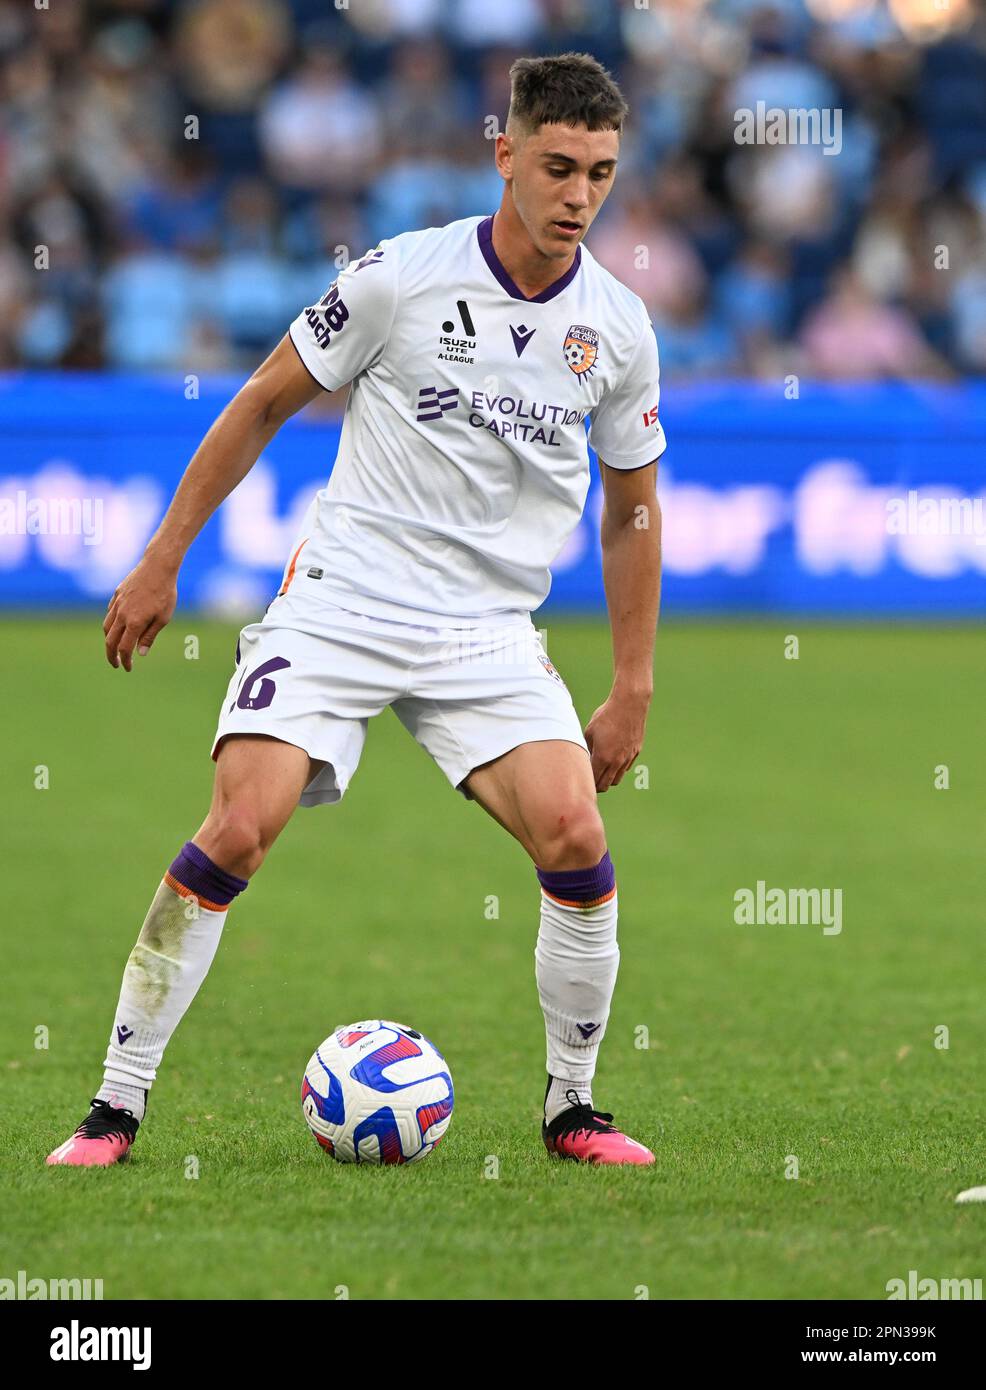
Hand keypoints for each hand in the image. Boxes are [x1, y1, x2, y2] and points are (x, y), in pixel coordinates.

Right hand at [103, 555, 177, 670]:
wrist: (157, 566)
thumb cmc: (165, 593)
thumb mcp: (163, 618)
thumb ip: (149, 636)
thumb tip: (139, 654)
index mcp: (134, 622)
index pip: (124, 648)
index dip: (125, 661)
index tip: (128, 668)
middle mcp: (122, 614)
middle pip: (109, 641)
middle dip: (111, 655)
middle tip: (116, 664)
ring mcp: (117, 603)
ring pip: (106, 627)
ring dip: (109, 640)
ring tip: (115, 647)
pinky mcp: (116, 594)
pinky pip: (110, 613)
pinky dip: (111, 624)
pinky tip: (117, 626)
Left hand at [584, 689, 649, 792]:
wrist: (630, 705)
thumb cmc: (606, 716)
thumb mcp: (589, 732)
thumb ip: (586, 749)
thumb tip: (583, 760)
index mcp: (603, 757)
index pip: (593, 780)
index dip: (586, 782)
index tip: (581, 780)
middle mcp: (616, 761)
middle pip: (605, 785)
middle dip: (596, 786)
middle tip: (589, 781)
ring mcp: (628, 758)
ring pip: (616, 779)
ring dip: (608, 779)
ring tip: (600, 773)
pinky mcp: (635, 752)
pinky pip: (625, 768)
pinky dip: (617, 769)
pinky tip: (612, 761)